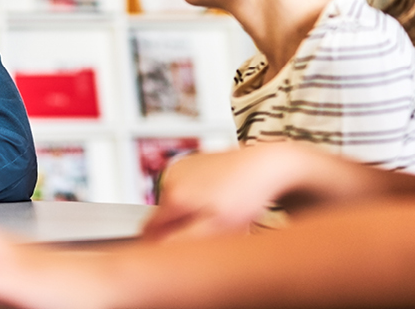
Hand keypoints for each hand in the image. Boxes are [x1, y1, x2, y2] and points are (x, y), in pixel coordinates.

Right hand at [143, 144, 317, 240]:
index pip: (149, 229)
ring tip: (214, 215)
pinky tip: (215, 200)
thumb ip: (183, 241)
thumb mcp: (217, 230)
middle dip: (175, 228)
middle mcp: (171, 178)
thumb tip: (159, 251)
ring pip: (172, 202)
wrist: (265, 166)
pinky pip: (182, 187)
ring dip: (185, 213)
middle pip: (161, 215)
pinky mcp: (190, 161)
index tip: (170, 253)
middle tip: (202, 235)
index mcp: (174, 196)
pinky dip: (192, 197)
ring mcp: (180, 167)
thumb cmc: (247, 196)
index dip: (158, 244)